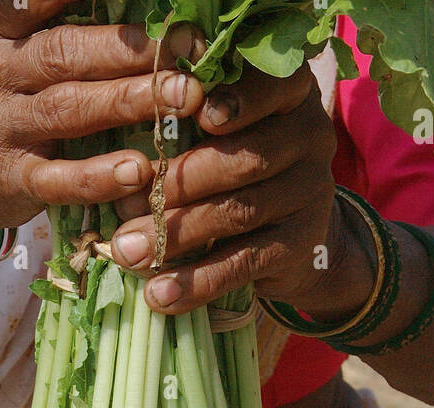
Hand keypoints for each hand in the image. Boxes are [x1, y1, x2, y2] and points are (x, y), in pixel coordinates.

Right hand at [0, 0, 203, 248]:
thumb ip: (38, 20)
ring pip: (69, 109)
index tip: (151, 0)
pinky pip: (60, 179)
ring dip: (129, 102)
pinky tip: (139, 170)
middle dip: (130, 49)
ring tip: (183, 96)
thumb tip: (117, 5)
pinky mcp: (12, 180)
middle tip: (187, 46)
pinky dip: (101, 177)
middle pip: (65, 52)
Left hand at [109, 63, 351, 314]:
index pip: (269, 85)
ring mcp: (311, 192)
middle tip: (126, 204)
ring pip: (238, 213)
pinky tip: (160, 296)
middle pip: (243, 158)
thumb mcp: (221, 138)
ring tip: (128, 253)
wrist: (296, 238)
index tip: (196, 113)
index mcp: (288, 94)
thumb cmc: (238, 172)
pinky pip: (243, 264)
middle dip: (179, 183)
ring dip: (177, 235)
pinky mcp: (301, 245)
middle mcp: (309, 137)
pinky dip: (197, 282)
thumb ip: (187, 132)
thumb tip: (122, 175)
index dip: (236, 100)